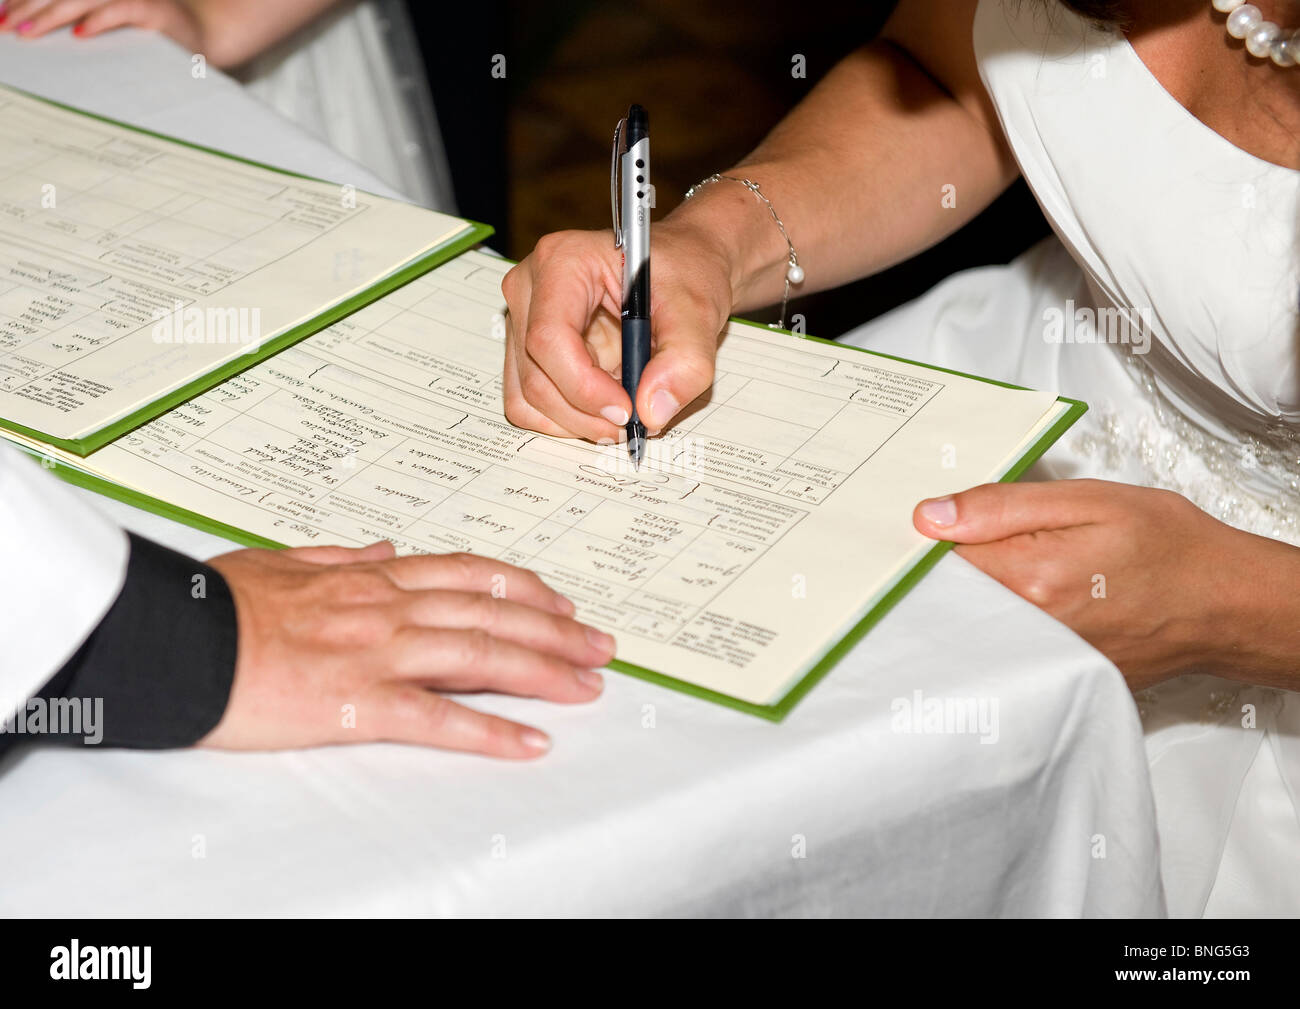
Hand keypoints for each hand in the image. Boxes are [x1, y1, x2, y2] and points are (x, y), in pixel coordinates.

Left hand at [1, 0, 201, 48]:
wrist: (206, 37)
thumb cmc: (156, 37)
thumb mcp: (113, 29)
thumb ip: (82, 23)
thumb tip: (35, 24)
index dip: (24, 0)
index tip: (0, 14)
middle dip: (28, 8)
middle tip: (4, 26)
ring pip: (83, 0)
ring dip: (52, 14)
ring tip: (28, 30)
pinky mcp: (154, 11)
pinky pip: (122, 12)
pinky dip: (100, 21)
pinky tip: (79, 34)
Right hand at [201, 541, 613, 757]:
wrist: (169, 637)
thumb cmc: (214, 604)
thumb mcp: (279, 560)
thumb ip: (337, 554)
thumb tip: (381, 548)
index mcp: (368, 576)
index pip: (467, 574)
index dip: (522, 587)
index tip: (559, 600)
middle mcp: (385, 607)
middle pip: (492, 612)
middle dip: (556, 629)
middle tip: (600, 646)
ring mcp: (375, 652)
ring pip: (480, 655)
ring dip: (543, 670)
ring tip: (587, 686)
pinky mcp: (355, 702)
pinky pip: (437, 719)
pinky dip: (488, 731)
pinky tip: (528, 742)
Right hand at [501, 222, 733, 440]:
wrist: (682, 266)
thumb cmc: (684, 271)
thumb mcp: (699, 310)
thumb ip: (685, 360)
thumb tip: (652, 411)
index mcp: (562, 261)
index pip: (550, 338)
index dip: (585, 387)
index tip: (627, 410)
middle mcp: (531, 289)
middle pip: (536, 376)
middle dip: (586, 414)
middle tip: (634, 421)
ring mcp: (524, 320)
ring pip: (529, 398)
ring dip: (577, 421)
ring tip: (625, 409)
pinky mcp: (527, 348)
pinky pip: (530, 403)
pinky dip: (568, 418)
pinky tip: (605, 404)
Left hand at [911, 479, 1299, 690]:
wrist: (1226, 604)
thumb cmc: (1168, 546)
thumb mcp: (1087, 501)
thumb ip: (1003, 507)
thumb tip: (930, 516)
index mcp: (1033, 579)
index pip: (940, 565)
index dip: (920, 546)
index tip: (913, 533)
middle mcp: (1032, 628)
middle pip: (949, 603)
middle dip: (935, 577)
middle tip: (936, 552)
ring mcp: (1044, 659)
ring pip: (972, 629)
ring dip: (963, 604)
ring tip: (980, 578)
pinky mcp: (1056, 674)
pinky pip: (1003, 652)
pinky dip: (993, 629)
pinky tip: (1007, 608)